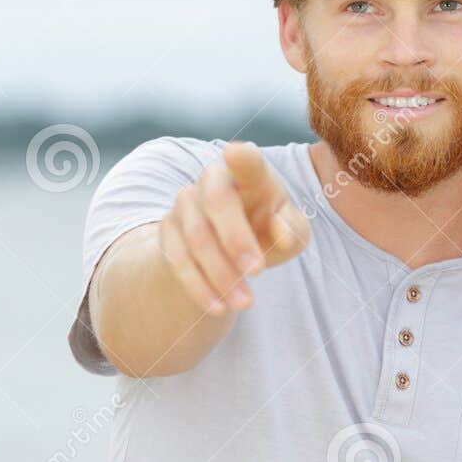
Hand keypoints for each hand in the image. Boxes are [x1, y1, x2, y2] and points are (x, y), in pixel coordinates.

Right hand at [158, 141, 309, 314]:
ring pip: (196, 237)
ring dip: (220, 274)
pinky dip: (198, 286)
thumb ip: (293, 229)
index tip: (234, 154)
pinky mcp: (168, 229)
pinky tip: (219, 307)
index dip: (240, 156)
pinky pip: (177, 259)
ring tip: (245, 302)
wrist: (234, 248)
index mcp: (250, 174)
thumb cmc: (271, 229)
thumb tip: (279, 230)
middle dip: (236, 239)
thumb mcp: (292, 232)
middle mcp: (213, 180)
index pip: (246, 159)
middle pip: (217, 201)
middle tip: (258, 272)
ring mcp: (186, 202)